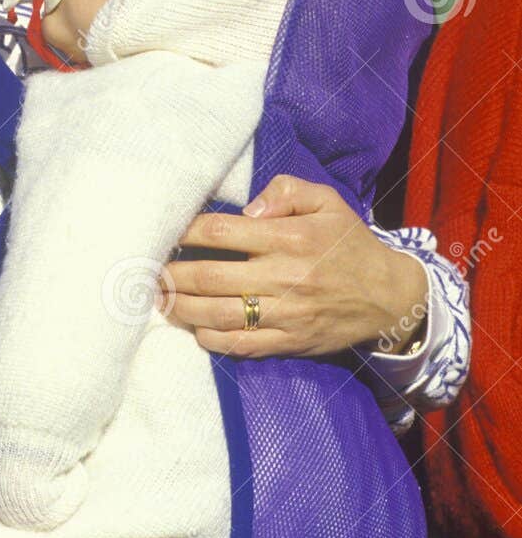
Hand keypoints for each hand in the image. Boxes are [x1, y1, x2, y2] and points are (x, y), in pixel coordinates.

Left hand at [164, 175, 428, 357]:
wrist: (388, 295)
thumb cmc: (349, 242)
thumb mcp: (326, 201)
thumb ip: (285, 192)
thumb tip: (247, 210)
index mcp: (289, 237)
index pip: (223, 232)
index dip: (187, 231)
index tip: (167, 231)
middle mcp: (284, 276)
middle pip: (212, 277)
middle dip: (173, 274)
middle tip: (148, 271)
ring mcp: (286, 313)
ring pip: (221, 315)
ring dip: (183, 308)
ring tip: (160, 299)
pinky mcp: (290, 341)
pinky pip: (243, 345)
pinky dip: (212, 339)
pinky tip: (194, 328)